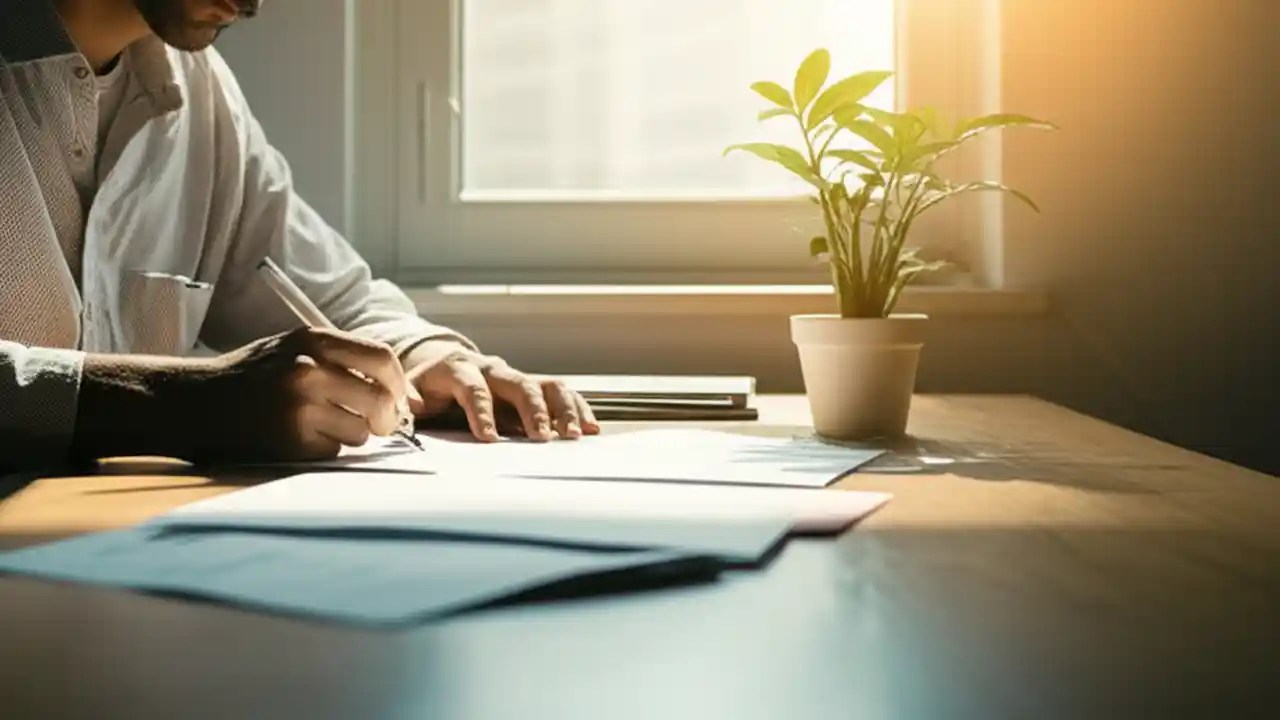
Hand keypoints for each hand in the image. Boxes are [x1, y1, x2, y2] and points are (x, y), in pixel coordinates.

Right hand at [74, 328, 409, 461]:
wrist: (192, 401)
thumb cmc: (252, 375)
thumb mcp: (293, 347)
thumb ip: (341, 359)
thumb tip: (400, 391)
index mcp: (314, 339)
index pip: (383, 359)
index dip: (399, 384)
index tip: (401, 400)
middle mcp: (309, 369)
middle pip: (380, 401)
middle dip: (385, 419)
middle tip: (378, 425)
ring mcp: (298, 406)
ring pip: (361, 431)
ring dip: (351, 435)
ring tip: (321, 426)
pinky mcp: (289, 441)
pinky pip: (333, 451)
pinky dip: (324, 449)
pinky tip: (298, 438)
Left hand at [403, 340, 598, 441]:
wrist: (445, 364)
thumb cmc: (428, 385)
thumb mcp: (411, 389)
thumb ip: (410, 400)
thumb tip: (414, 407)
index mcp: (460, 370)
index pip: (474, 389)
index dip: (482, 412)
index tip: (490, 439)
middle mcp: (493, 369)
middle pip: (519, 384)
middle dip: (533, 411)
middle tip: (542, 439)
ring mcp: (517, 377)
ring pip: (547, 385)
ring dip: (563, 410)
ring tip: (573, 436)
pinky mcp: (534, 387)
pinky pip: (561, 393)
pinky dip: (578, 409)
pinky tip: (591, 430)